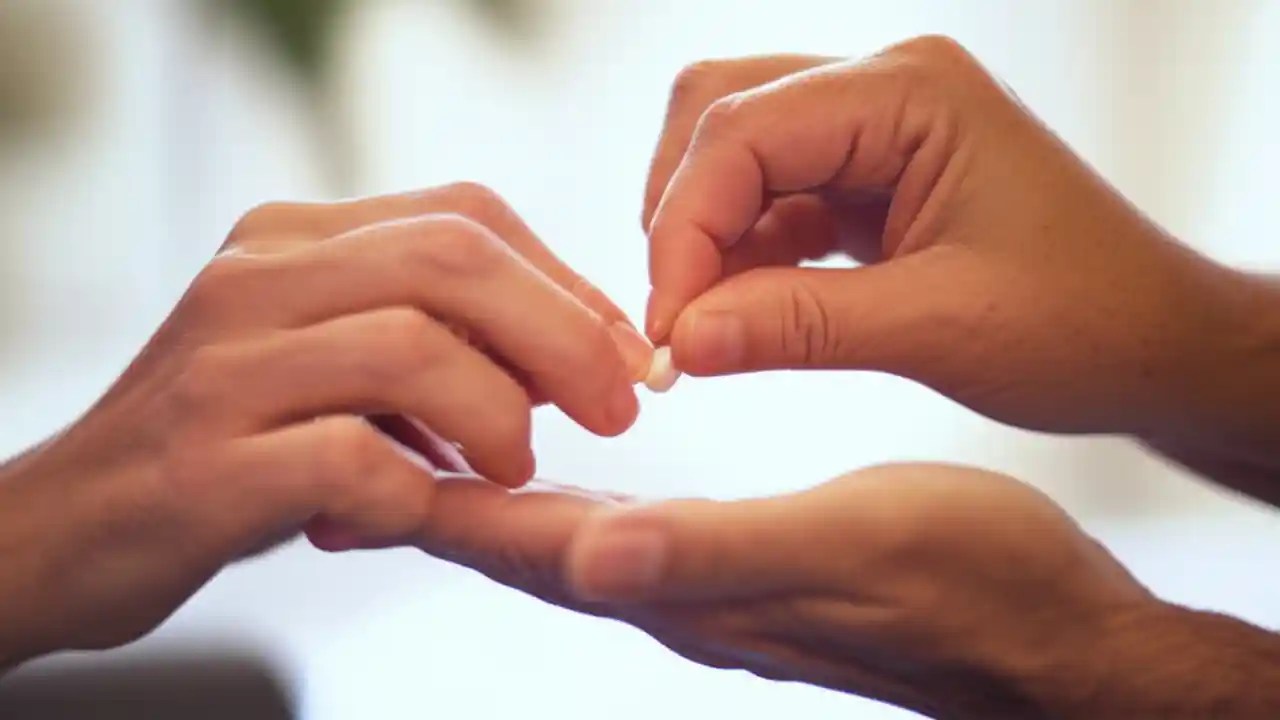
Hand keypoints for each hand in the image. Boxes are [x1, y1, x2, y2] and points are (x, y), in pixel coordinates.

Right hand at [0, 183, 651, 666]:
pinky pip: (349, 458)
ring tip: (515, 467)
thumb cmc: (232, 446)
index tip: (624, 353)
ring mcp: (223, 367)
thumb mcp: (323, 363)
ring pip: (411, 348)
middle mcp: (254, 279)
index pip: (465, 215)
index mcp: (292, 240)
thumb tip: (577, 360)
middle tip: (618, 408)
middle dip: (564, 335)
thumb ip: (427, 341)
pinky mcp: (205, 465)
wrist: (65, 528)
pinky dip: (415, 490)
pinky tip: (421, 510)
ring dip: (498, 416)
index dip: (567, 282)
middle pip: (453, 261)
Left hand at [415, 465, 1279, 719]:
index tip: (352, 472)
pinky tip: (568, 485)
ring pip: (572, 550)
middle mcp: (686, 599)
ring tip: (435, 460)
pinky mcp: (751, 578)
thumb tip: (592, 555)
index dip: (444, 513)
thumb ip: (721, 552)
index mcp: (692, 589)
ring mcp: (717, 594)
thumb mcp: (855, 544)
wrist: (1050, 643)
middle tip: (356, 464)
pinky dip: (574, 509)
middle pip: (531, 557)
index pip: (535, 551)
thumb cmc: (972, 582)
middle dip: (444, 510)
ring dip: (499, 509)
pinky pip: (629, 543)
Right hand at [641, 39, 1279, 498]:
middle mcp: (885, 88)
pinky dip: (738, 252)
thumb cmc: (1085, 322)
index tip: (669, 330)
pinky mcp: (867, 178)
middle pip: (720, 113)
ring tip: (705, 322)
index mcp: (912, 91)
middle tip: (677, 320)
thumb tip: (681, 342)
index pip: (744, 132)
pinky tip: (742, 309)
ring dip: (702, 232)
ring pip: (733, 150)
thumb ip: (797, 325)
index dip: (684, 229)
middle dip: (680, 214)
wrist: (1156, 346)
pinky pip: (769, 197)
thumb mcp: (938, 328)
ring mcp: (874, 130)